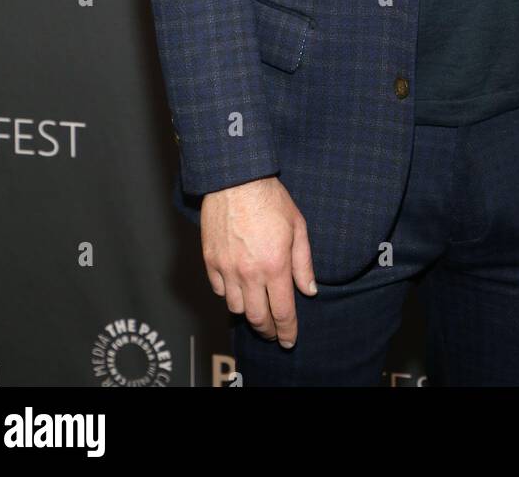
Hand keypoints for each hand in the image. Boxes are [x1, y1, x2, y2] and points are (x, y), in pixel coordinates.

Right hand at [201, 176, 316, 347]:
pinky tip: (239, 288)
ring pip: (236, 308)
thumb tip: (309, 290)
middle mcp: (249, 272)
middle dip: (268, 330)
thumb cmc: (269, 198)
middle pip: (257, 318)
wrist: (236, 179)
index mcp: (275, 265)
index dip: (287, 331)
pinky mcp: (210, 261)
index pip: (282, 312)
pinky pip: (219, 291)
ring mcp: (227, 268)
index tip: (289, 340)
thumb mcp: (298, 226)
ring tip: (258, 307)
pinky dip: (230, 295)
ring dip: (249, 312)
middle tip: (274, 332)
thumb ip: (304, 262)